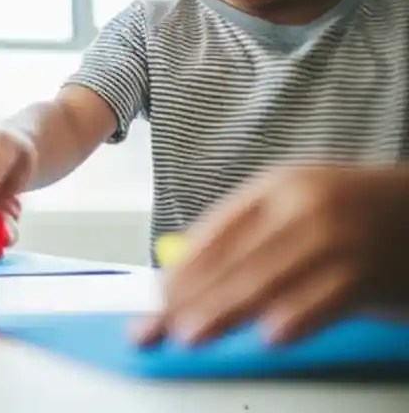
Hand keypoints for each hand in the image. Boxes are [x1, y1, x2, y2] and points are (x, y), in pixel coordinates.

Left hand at [132, 165, 408, 346]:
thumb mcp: (300, 204)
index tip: (156, 298)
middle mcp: (302, 207)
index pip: (215, 232)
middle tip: (156, 326)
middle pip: (232, 260)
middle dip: (188, 299)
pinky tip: (268, 336)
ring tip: (190, 335)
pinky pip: (322, 301)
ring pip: (266, 281)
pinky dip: (294, 319)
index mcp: (277, 186)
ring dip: (223, 312)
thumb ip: (252, 233)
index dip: (181, 270)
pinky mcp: (368, 272)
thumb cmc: (357, 212)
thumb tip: (190, 274)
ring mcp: (336, 238)